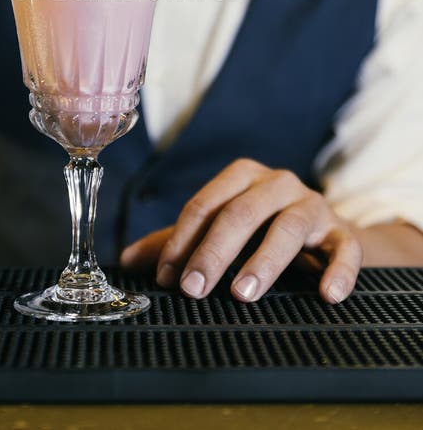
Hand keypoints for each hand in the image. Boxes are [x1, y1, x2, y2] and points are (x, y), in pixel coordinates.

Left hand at [120, 158, 361, 303]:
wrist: (324, 232)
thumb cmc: (261, 230)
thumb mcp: (219, 230)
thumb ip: (177, 242)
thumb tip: (127, 261)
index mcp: (243, 177)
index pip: (205, 204)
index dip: (182, 240)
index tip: (166, 277)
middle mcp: (277, 183)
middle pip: (241, 213)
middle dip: (213, 252)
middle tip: (194, 289)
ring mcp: (312, 205)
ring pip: (287, 228)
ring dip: (263, 262)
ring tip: (242, 294)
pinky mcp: (342, 232)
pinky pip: (345, 248)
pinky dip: (338, 270)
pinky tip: (326, 295)